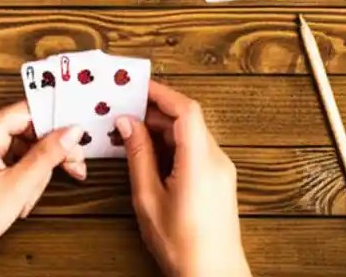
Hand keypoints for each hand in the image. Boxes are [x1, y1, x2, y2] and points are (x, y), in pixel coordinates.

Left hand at [0, 102, 87, 276]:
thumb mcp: (16, 188)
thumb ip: (46, 156)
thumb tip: (72, 131)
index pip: (31, 110)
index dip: (59, 124)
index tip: (79, 140)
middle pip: (29, 130)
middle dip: (49, 155)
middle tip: (75, 171)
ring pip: (21, 148)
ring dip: (33, 173)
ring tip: (27, 200)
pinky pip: (8, 159)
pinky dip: (19, 178)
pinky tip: (20, 200)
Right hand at [117, 82, 249, 276]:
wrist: (214, 274)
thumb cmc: (183, 245)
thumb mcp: (149, 199)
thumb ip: (138, 156)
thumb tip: (128, 124)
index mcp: (200, 161)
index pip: (186, 110)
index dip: (161, 93)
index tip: (136, 87)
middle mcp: (216, 160)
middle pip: (187, 119)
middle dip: (155, 112)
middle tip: (124, 113)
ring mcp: (221, 169)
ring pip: (191, 133)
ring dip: (162, 129)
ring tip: (132, 137)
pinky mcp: (219, 179)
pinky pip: (196, 149)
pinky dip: (173, 144)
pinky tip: (150, 156)